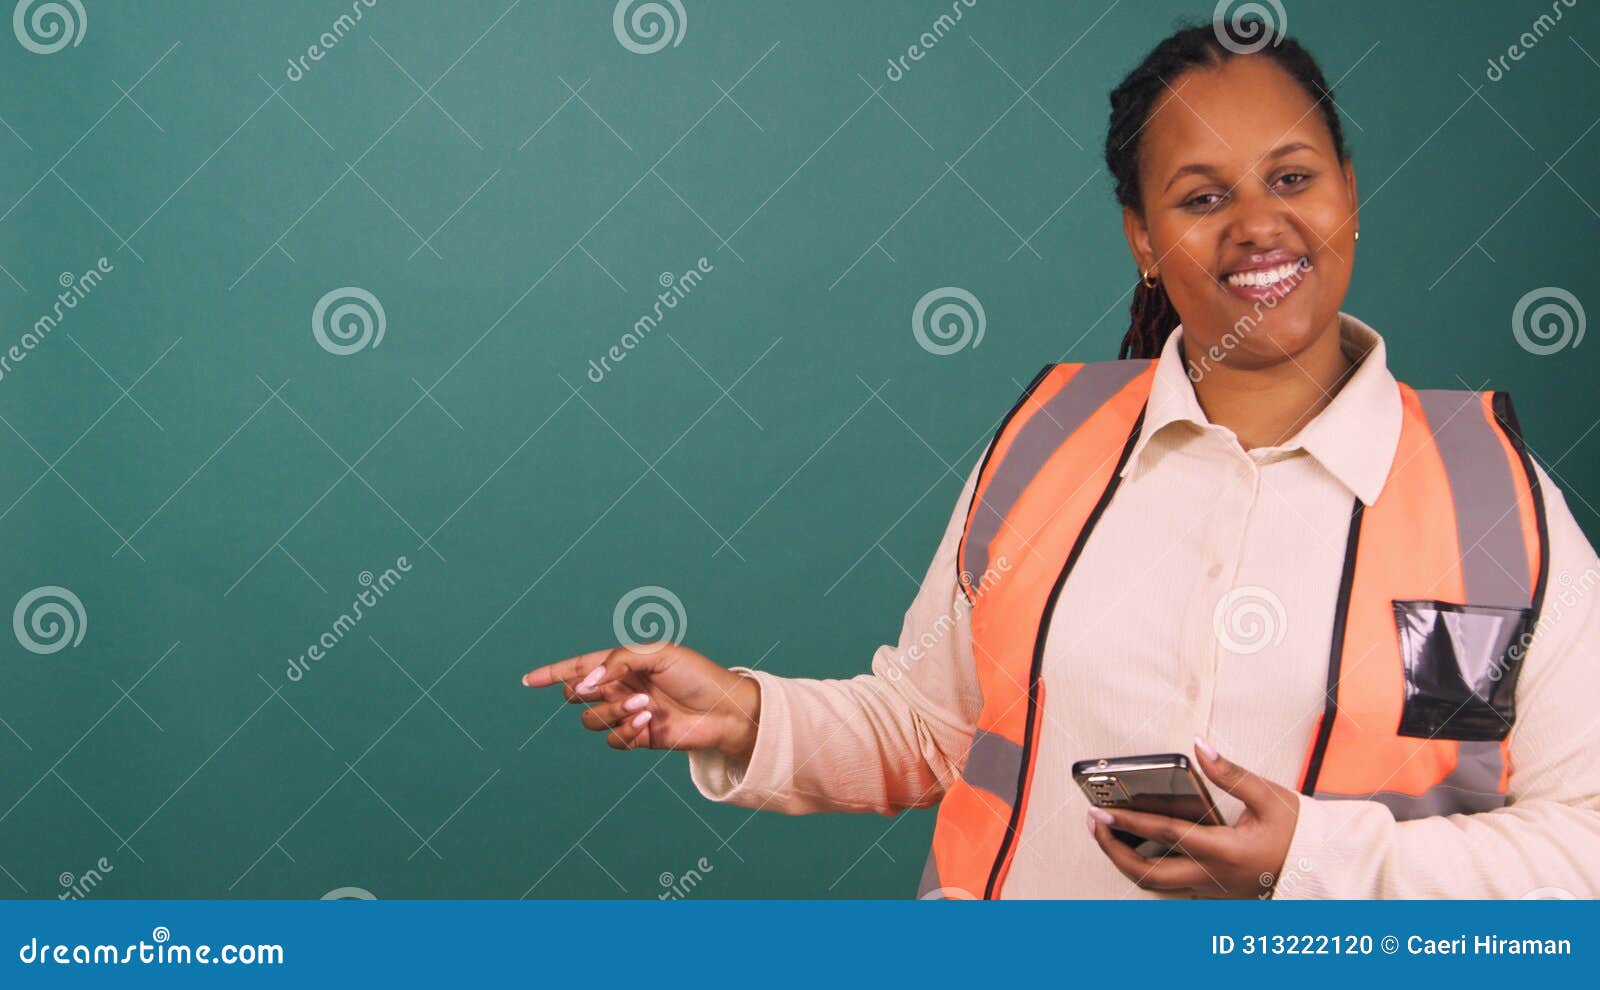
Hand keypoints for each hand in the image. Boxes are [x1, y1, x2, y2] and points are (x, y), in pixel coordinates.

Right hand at [522, 643, 760, 758]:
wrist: (724, 710)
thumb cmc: (696, 675)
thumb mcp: (658, 654)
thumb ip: (618, 661)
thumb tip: (587, 681)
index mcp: (622, 664)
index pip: (578, 667)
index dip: (552, 673)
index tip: (527, 680)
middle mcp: (620, 688)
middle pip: (577, 695)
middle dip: (587, 692)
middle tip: (612, 688)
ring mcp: (626, 714)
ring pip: (591, 720)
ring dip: (613, 713)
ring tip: (645, 706)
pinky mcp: (638, 738)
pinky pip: (613, 740)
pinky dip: (626, 732)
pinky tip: (648, 724)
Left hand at [1087, 737, 1299, 897]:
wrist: (1322, 868)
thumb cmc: (1299, 833)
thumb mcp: (1268, 797)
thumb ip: (1230, 773)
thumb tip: (1199, 745)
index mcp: (1224, 852)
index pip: (1165, 836)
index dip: (1129, 823)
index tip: (1102, 811)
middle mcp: (1212, 877)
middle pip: (1148, 874)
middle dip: (1114, 850)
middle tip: (1095, 824)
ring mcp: (1211, 890)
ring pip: (1156, 885)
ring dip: (1127, 861)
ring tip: (1108, 835)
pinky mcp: (1213, 893)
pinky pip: (1171, 886)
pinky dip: (1148, 869)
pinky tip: (1139, 848)